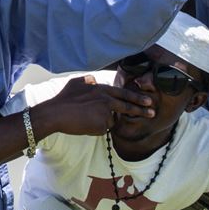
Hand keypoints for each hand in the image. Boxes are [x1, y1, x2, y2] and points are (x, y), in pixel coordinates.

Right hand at [36, 75, 154, 136]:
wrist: (56, 113)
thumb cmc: (63, 98)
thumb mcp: (76, 82)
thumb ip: (88, 81)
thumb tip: (94, 80)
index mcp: (102, 89)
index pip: (124, 94)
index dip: (136, 98)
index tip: (148, 101)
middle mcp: (106, 100)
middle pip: (127, 107)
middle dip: (141, 110)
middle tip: (152, 113)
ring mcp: (105, 113)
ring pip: (109, 120)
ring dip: (100, 121)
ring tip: (84, 118)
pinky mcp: (102, 125)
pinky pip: (102, 129)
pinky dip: (95, 129)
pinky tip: (84, 124)